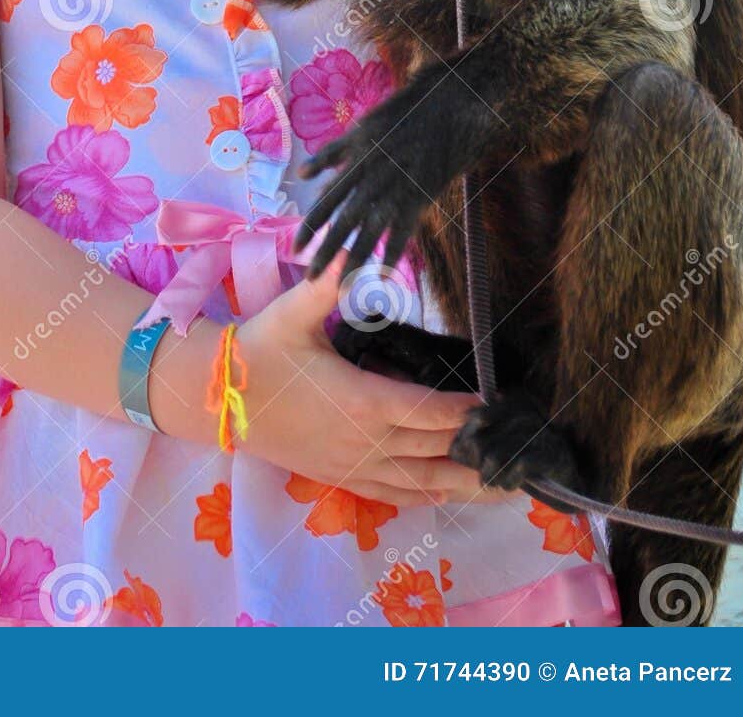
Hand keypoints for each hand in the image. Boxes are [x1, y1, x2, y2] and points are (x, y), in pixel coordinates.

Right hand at [236, 250, 517, 510]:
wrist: (216, 399)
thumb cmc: (259, 350)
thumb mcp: (293, 311)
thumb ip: (329, 282)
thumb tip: (356, 247)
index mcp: (363, 401)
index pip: (432, 411)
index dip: (471, 410)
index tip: (503, 402)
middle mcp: (367, 442)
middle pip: (440, 452)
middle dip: (483, 448)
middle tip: (526, 447)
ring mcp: (355, 466)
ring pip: (425, 484)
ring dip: (469, 484)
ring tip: (510, 484)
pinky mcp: (343, 479)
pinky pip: (398, 495)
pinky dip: (432, 495)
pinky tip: (454, 493)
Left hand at [294, 79, 458, 277]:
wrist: (446, 110)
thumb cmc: (402, 115)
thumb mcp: (362, 128)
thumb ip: (333, 153)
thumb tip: (303, 173)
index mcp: (355, 161)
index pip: (326, 200)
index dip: (310, 226)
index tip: (295, 248)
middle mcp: (371, 179)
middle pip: (343, 221)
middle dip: (326, 251)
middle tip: (311, 277)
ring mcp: (395, 189)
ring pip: (370, 231)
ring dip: (354, 259)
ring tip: (341, 284)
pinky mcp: (419, 198)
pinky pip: (403, 232)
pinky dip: (392, 254)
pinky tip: (382, 275)